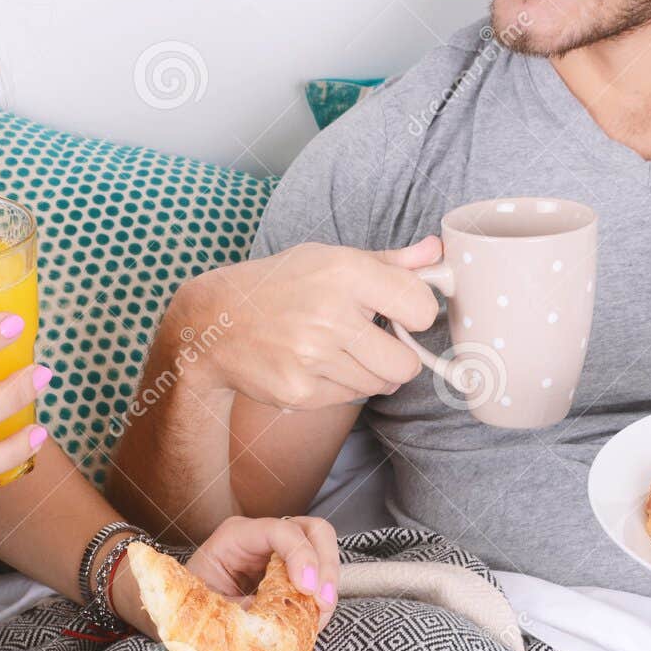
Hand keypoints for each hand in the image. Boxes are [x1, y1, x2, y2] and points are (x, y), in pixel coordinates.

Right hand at [171, 237, 442, 408]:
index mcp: (344, 273)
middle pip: (406, 363)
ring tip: (340, 351)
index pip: (421, 307)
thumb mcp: (327, 259)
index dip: (417, 313)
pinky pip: (348, 398)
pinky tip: (315, 365)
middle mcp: (330, 316)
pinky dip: (340, 386)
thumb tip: (436, 253)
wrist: (213, 325)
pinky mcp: (300, 392)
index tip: (402, 312)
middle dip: (399, 357)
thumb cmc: (277, 286)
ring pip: (380, 385)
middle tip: (376, 343)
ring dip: (370, 373)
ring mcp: (313, 358)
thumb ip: (388, 262)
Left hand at [184, 515, 340, 629]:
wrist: (184, 611)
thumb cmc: (191, 605)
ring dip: (329, 581)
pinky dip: (322, 594)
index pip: (280, 530)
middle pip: (313, 530)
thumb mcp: (210, 609)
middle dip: (325, 566)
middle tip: (323, 603)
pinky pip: (317, 573)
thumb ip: (244, 613)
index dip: (300, 555)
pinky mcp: (290, 569)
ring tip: (321, 615)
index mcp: (235, 536)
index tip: (306, 590)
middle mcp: (262, 536)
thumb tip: (278, 626)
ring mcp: (279, 550)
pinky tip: (315, 617)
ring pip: (322, 548)